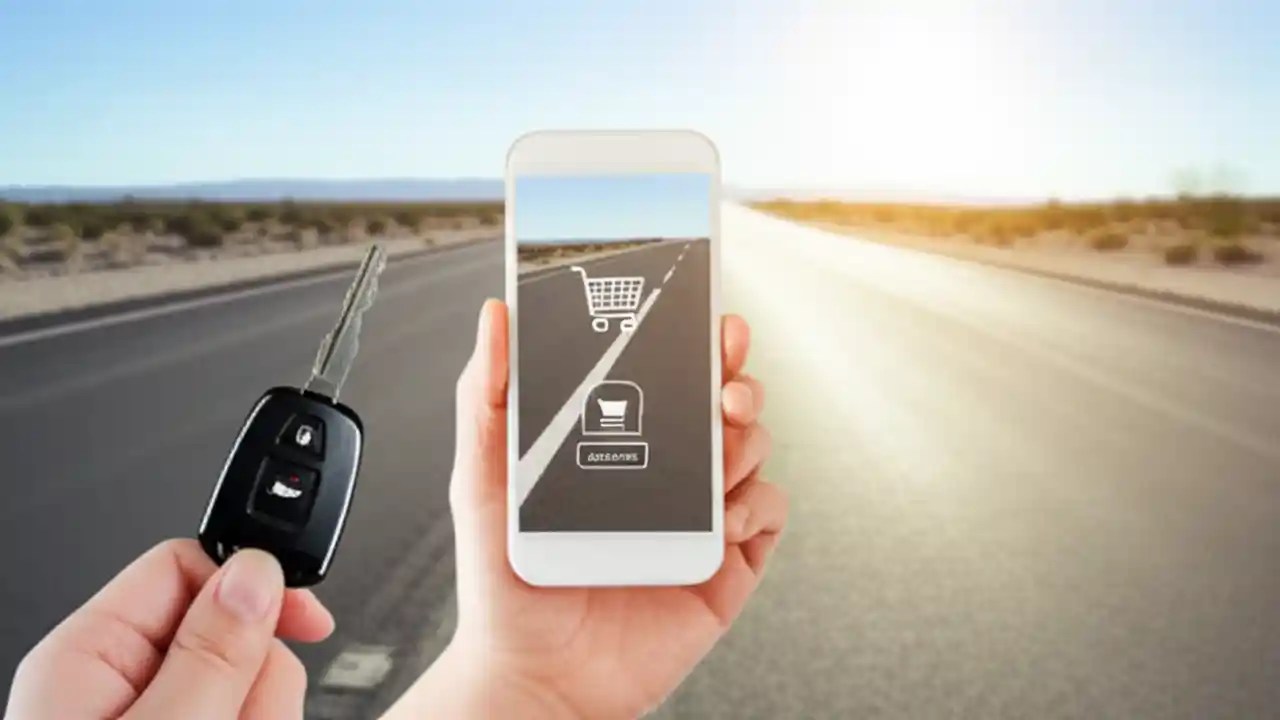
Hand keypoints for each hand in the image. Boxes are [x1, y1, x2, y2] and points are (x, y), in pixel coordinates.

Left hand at [6, 540, 333, 718]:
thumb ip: (211, 652)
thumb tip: (256, 570)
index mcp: (89, 656)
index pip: (187, 563)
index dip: (254, 583)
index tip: (305, 618)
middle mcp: (122, 684)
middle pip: (237, 629)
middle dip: (261, 679)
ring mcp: (162, 717)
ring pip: (256, 682)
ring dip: (264, 714)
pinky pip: (255, 714)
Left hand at [387, 300, 786, 718]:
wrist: (536, 675)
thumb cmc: (506, 585)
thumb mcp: (481, 479)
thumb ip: (486, 394)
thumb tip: (496, 318)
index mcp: (617, 443)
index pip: (668, 374)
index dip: (696, 340)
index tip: (706, 317)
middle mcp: (665, 474)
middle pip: (725, 401)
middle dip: (737, 377)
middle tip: (724, 382)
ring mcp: (698, 517)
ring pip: (753, 447)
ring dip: (745, 438)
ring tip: (715, 453)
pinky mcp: (727, 563)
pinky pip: (768, 513)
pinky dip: (756, 503)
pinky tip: (720, 516)